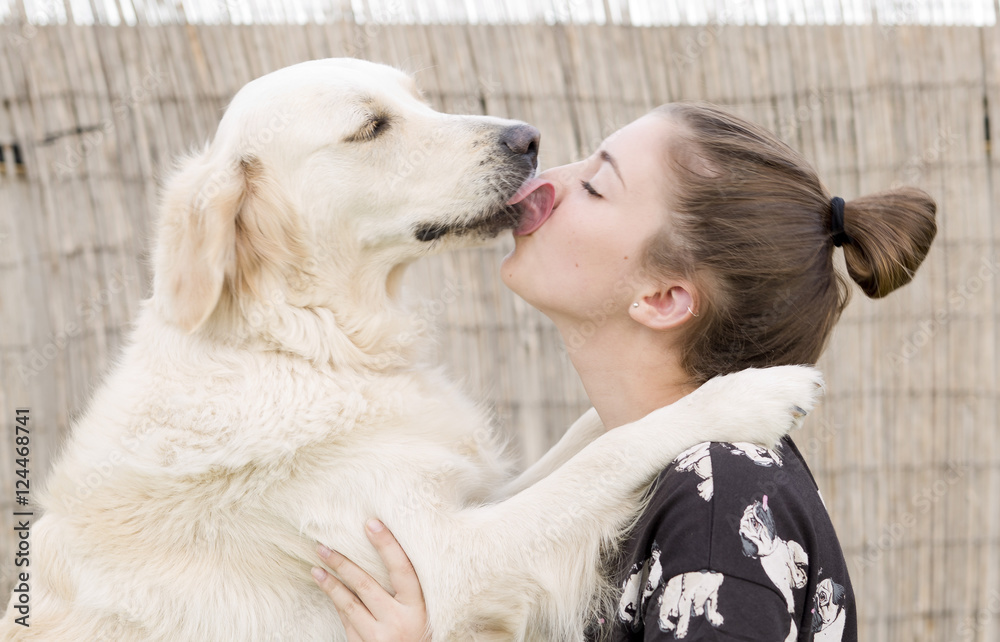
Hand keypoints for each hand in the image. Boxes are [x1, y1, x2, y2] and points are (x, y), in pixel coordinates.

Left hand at [312, 519, 430, 641]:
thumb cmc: (424, 633)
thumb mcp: (425, 609)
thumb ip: (410, 589)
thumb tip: (387, 551)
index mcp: (418, 606)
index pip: (401, 568)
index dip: (387, 544)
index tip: (370, 523)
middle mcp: (398, 621)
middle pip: (365, 584)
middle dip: (342, 563)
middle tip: (324, 546)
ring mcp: (379, 637)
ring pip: (349, 604)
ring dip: (330, 584)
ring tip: (316, 567)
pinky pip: (347, 621)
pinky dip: (338, 603)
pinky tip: (328, 588)